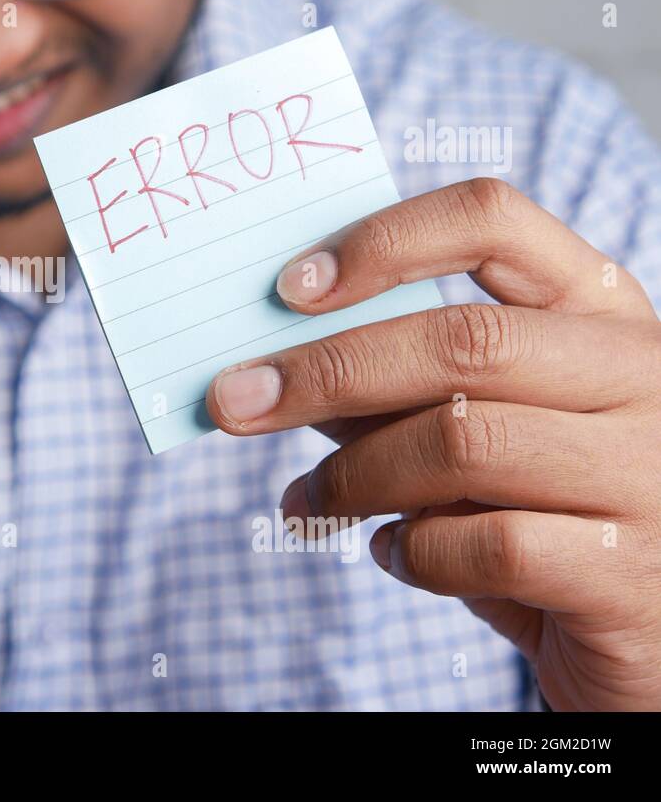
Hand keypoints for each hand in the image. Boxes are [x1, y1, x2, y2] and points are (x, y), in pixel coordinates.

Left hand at [206, 177, 660, 709]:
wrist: (650, 630)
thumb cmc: (545, 507)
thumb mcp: (485, 425)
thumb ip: (401, 387)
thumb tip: (274, 365)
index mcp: (601, 310)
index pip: (494, 223)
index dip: (383, 242)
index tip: (289, 287)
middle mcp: (639, 374)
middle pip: (462, 340)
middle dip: (325, 372)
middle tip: (233, 401)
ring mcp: (648, 472)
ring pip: (462, 442)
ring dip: (352, 475)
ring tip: (307, 503)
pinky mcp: (630, 572)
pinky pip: (486, 545)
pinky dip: (411, 552)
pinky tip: (391, 554)